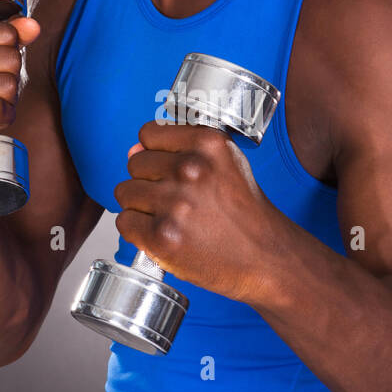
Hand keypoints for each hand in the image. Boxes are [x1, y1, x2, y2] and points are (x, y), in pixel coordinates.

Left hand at [113, 119, 277, 301]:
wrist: (266, 257)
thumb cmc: (245, 213)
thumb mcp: (225, 164)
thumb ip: (180, 150)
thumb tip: (134, 150)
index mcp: (208, 143)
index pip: (148, 134)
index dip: (157, 153)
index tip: (170, 169)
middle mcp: (190, 169)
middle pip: (135, 164)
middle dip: (149, 181)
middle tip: (176, 200)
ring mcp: (174, 203)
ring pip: (125, 193)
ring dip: (141, 207)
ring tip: (170, 218)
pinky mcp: (162, 236)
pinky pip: (124, 222)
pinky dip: (138, 231)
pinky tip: (163, 234)